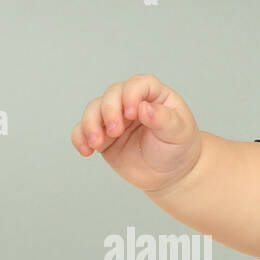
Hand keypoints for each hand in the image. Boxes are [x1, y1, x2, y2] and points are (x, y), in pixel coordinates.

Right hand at [70, 74, 202, 194]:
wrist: (172, 175)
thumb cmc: (179, 148)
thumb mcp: (179, 133)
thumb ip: (164, 119)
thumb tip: (144, 108)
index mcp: (154, 95)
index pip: (137, 84)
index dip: (131, 95)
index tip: (133, 113)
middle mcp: (131, 102)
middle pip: (111, 95)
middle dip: (109, 111)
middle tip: (116, 131)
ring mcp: (115, 118)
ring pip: (93, 110)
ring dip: (90, 124)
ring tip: (97, 143)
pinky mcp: (103, 136)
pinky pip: (83, 131)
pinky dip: (80, 138)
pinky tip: (85, 150)